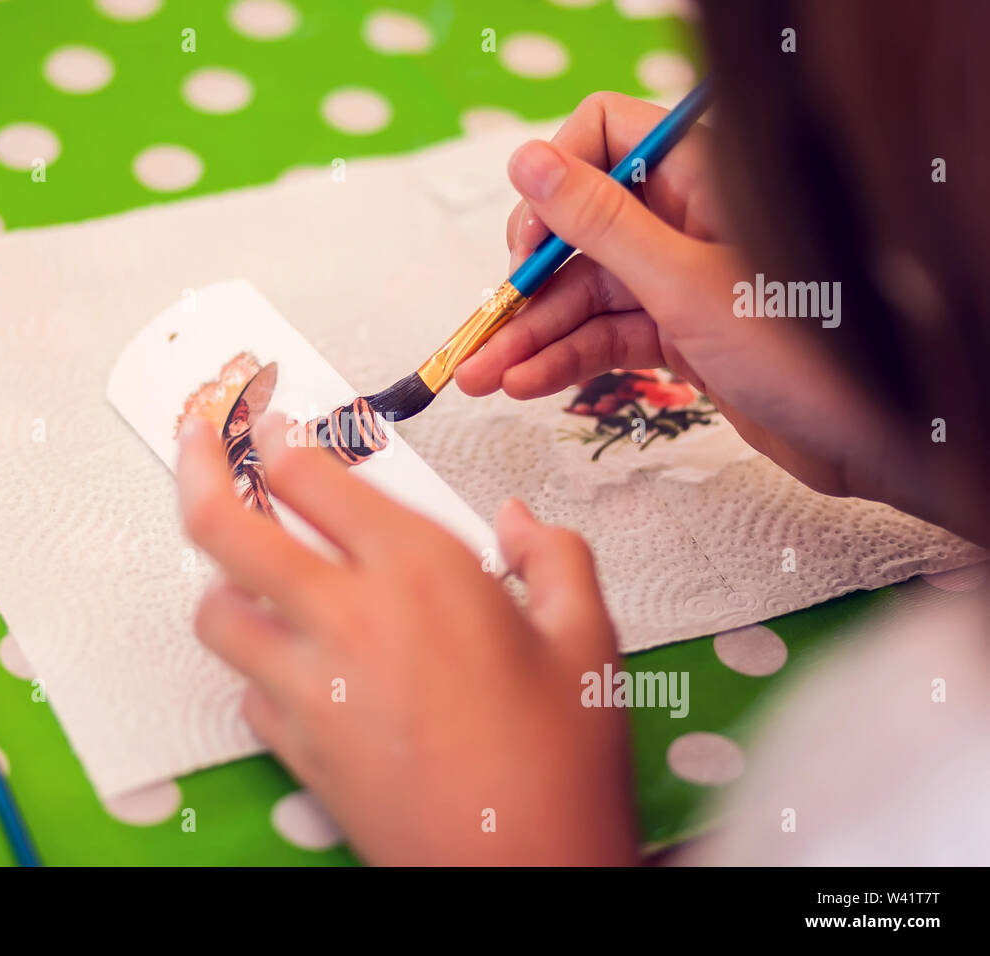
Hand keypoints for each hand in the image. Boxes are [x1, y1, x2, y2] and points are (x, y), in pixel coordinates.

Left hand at [177, 412, 637, 864]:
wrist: (521, 875)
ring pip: (215, 611)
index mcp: (418, 570)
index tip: (268, 424)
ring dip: (224, 581)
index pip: (309, 476)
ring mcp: (308, 686)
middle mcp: (346, 617)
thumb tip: (519, 520)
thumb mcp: (588, 640)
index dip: (275, 438)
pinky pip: (245, 689)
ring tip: (248, 569)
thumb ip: (554, 556)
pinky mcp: (294, 747)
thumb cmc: (558, 764)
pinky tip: (294, 663)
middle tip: (193, 439)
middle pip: (225, 527)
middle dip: (196, 466)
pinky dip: (258, 666)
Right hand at [455, 93, 908, 510]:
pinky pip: (605, 337)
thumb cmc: (806, 346)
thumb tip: (530, 161)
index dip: (557, 181)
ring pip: (584, 295)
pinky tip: (525, 384)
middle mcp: (686, 219)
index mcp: (700, 177)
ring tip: (480, 375)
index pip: (604, 136)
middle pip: (579, 231)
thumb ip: (599, 222)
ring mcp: (680, 279)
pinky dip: (564, 361)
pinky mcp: (679, 333)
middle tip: (487, 326)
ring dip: (530, 336)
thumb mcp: (682, 280)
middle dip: (526, 282)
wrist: (870, 433)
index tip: (531, 240)